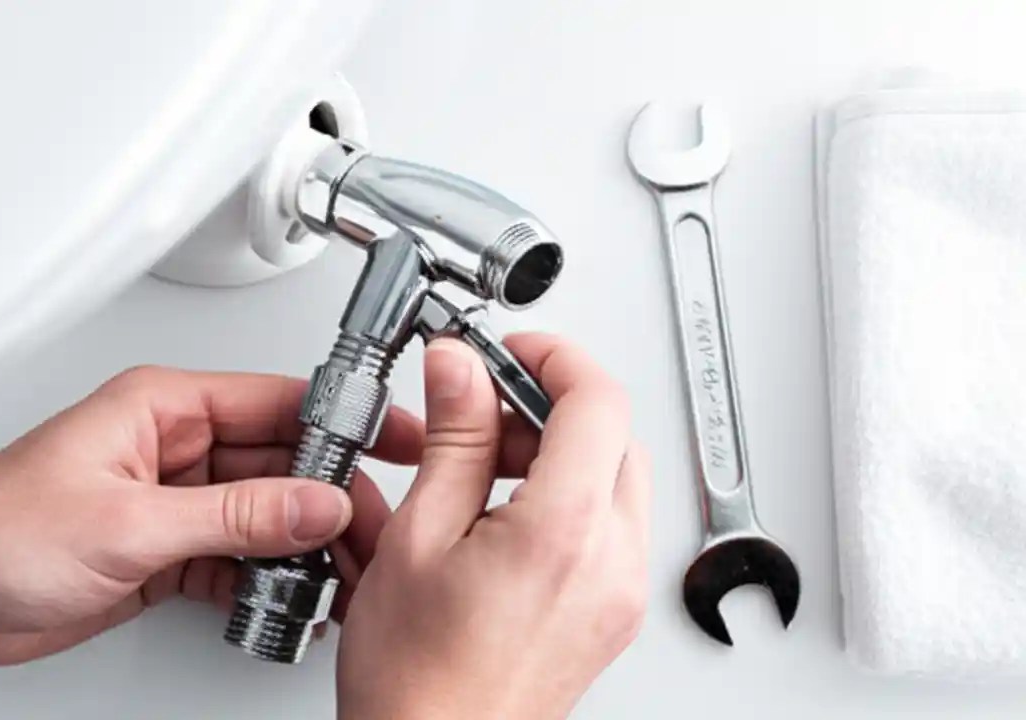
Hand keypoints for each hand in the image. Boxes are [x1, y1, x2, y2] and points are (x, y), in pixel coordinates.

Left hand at [0, 366, 422, 663]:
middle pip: (282, 463)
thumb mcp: (131, 523)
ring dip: (303, 545)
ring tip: (342, 576)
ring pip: (266, 514)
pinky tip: (290, 599)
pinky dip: (266, 579)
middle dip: (331, 499)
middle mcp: (174, 447)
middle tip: (372, 536)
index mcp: (163, 408)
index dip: (343, 423)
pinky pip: (238, 555)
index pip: (278, 401)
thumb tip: (314, 503)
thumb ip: (235, 515)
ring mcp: (173, 499)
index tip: (392, 444)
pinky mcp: (165, 548)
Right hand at [336, 335, 650, 719]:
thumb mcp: (417, 536)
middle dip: (551, 403)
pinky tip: (506, 510)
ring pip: (618, 476)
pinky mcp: (615, 610)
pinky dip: (569, 494)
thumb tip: (461, 367)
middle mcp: (612, 561)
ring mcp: (622, 590)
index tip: (508, 352)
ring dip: (562, 448)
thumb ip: (452, 440)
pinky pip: (612, 523)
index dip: (552, 356)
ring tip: (485, 465)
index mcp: (563, 533)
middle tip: (483, 407)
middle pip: (615, 434)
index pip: (597, 400)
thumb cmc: (416, 678)